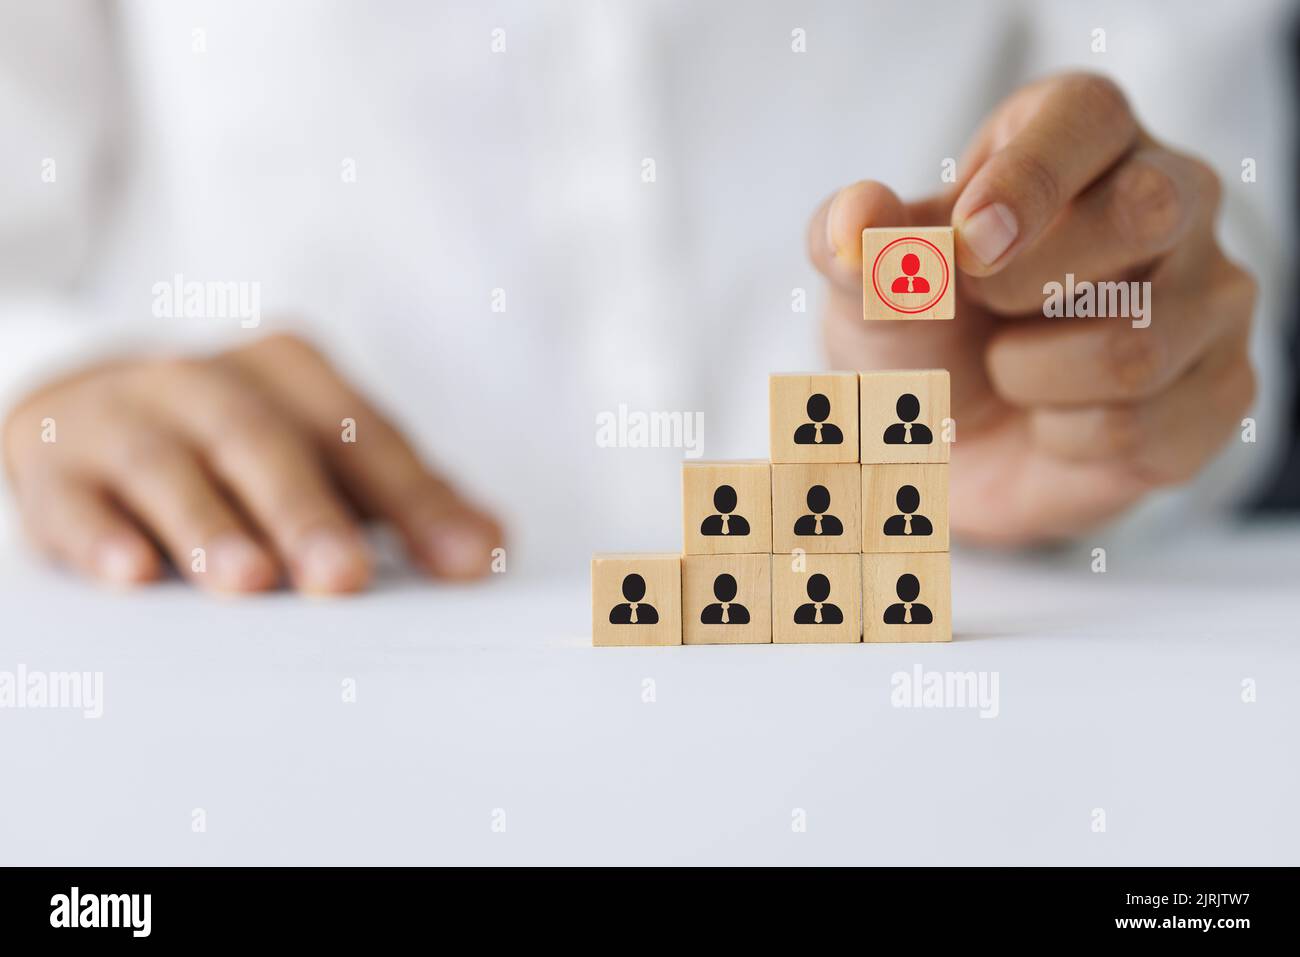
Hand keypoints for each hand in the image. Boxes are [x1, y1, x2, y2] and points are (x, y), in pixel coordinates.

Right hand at [2, 333, 502, 590]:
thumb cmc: (239, 444)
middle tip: (340, 578)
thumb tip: (489, 547)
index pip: (363, 435)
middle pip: (263, 440)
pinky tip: (130, 575)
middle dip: (305, 511)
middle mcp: (209, 380)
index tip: (464, 563)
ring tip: (247, 581)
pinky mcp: (57, 463)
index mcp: (291, 372)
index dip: (417, 501)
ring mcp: (125, 416)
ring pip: (168, 465)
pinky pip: (71, 497)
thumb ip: (408, 499)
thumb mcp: (325, 455)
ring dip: (208, 524)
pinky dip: (99, 534)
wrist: (96, 412)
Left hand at [809, 72, 1256, 545]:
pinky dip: (1063, 440)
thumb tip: (855, 220)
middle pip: (1144, 210)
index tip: (967, 240)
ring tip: (1013, 368)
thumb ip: (853, 248)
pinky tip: (1055, 420)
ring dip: (1028, 378)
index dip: (1027, 178)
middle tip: (983, 307)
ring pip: (1132, 347)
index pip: (1086, 117)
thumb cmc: (919, 333)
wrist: (951, 443)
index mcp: (1081, 133)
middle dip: (1025, 283)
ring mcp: (1212, 293)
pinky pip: (1141, 429)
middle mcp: (1172, 193)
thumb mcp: (869, 289)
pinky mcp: (1225, 387)